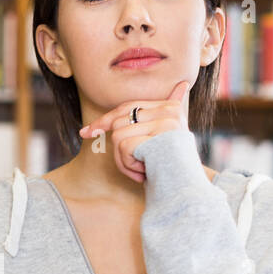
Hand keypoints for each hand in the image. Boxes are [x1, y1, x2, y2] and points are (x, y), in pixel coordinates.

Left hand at [76, 78, 190, 183]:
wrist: (187, 189)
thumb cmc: (174, 166)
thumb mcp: (169, 137)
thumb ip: (171, 112)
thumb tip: (183, 84)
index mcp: (171, 108)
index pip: (128, 107)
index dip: (105, 120)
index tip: (85, 132)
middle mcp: (170, 111)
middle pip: (119, 122)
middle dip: (118, 150)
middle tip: (134, 168)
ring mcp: (165, 123)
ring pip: (118, 135)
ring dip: (123, 160)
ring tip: (142, 170)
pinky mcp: (159, 137)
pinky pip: (124, 146)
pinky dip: (128, 164)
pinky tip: (144, 172)